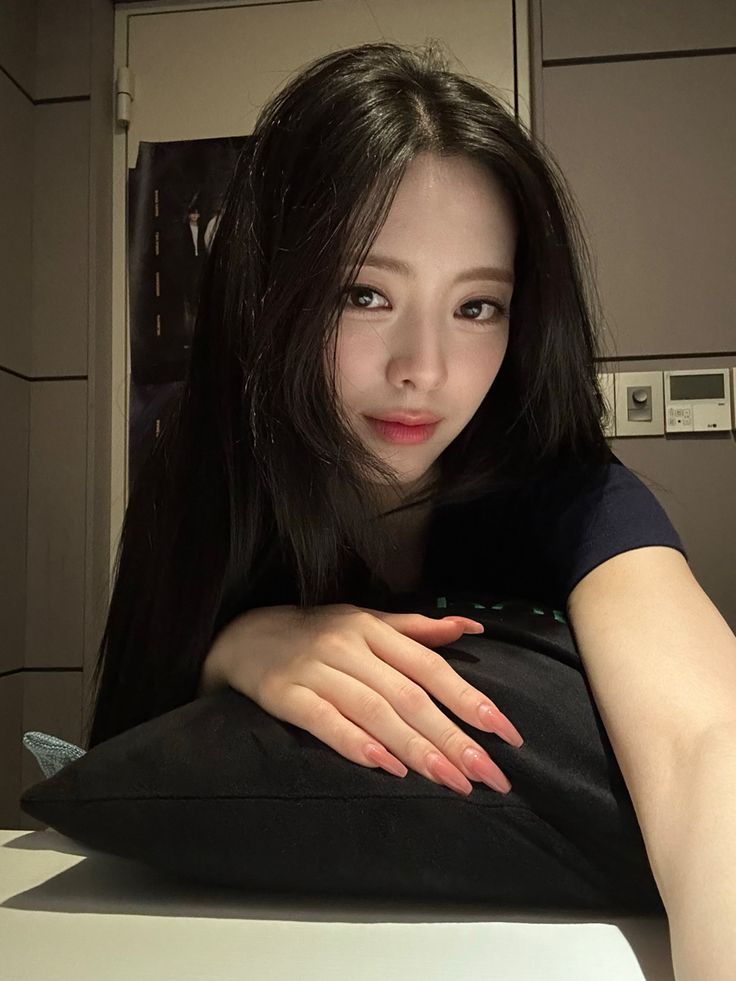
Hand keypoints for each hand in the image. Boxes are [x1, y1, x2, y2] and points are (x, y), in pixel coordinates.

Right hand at [206, 603, 523, 796]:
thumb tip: (470, 630)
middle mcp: (349, 646)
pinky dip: (355, 743)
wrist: (243, 635)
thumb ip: (417, 630)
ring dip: (415, 748)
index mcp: (374, 629)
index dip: (470, 700)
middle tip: (487, 774)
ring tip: (450, 780)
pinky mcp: (283, 694)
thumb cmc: (316, 633)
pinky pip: (324, 721)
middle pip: (409, 695)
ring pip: (374, 710)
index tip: (505, 733)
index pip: (431, 667)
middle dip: (452, 737)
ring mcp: (315, 669)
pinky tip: (385, 767)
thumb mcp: (366, 622)